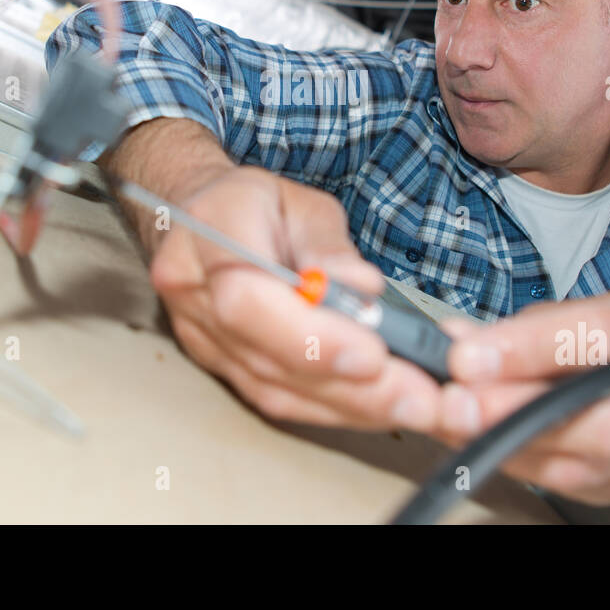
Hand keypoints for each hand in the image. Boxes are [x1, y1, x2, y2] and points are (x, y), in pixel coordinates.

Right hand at [147, 165, 443, 431]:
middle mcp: (192, 289)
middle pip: (265, 357)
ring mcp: (197, 333)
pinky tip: (375, 407)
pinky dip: (330, 407)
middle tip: (417, 397)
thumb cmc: (254, 203)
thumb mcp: (302, 203)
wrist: (197, 214)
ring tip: (411, 405)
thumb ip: (330, 247)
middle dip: (350, 385)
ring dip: (349, 405)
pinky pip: (273, 397)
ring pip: (272, 388)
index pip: (247, 298)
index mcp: (210, 230)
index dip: (309, 337)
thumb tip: (362, 290)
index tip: (372, 354)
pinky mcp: (215, 363)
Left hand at [434, 293, 609, 504]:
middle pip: (598, 418)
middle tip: (453, 402)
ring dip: (499, 441)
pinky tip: (470, 438)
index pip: (603, 335)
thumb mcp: (574, 314)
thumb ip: (519, 330)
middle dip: (515, 411)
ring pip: (576, 463)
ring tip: (448, 417)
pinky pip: (558, 482)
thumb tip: (457, 341)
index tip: (467, 356)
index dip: (529, 347)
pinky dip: (506, 457)